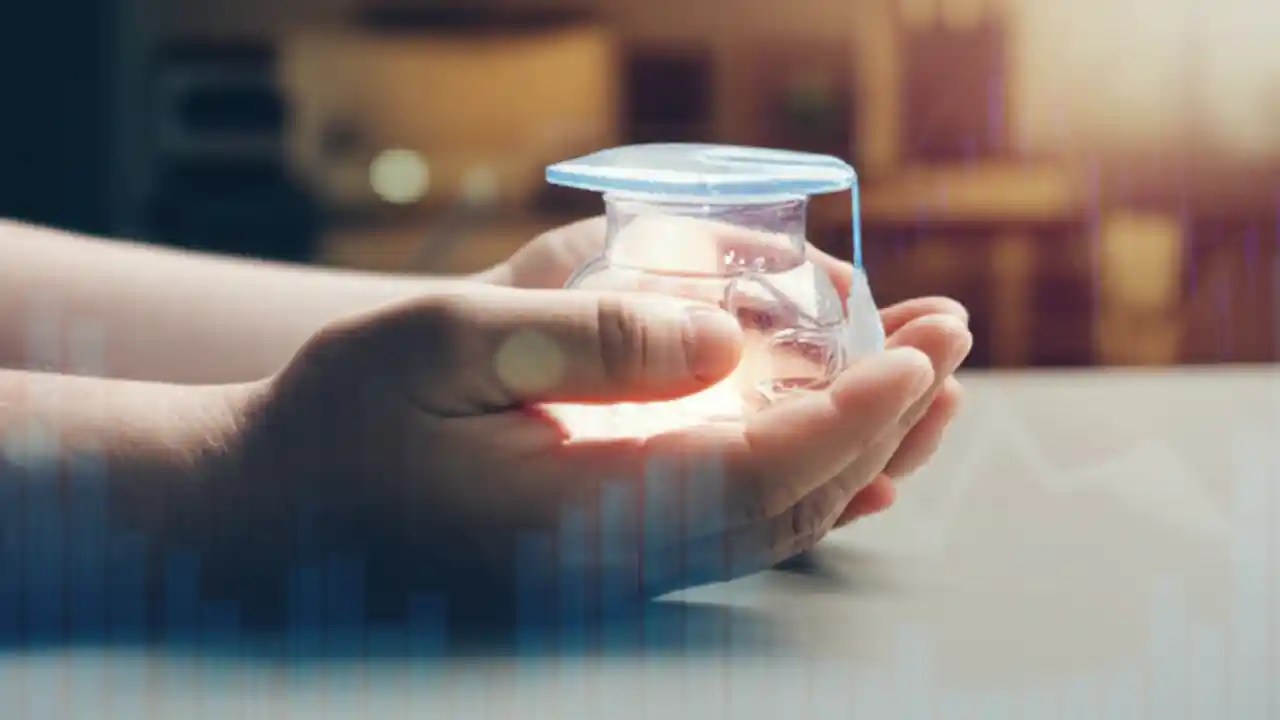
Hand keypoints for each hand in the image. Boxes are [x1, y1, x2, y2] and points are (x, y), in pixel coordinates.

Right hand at [221, 283, 962, 612]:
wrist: (264, 517)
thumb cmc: (337, 424)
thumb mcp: (442, 343)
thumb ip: (587, 341)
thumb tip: (722, 342)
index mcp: (585, 517)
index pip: (762, 472)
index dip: (855, 414)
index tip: (924, 355)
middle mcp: (617, 561)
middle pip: (794, 504)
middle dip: (886, 422)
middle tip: (950, 340)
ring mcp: (612, 567)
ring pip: (773, 522)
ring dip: (859, 451)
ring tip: (924, 384)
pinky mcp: (599, 553)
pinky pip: (728, 527)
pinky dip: (802, 481)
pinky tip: (841, 453)